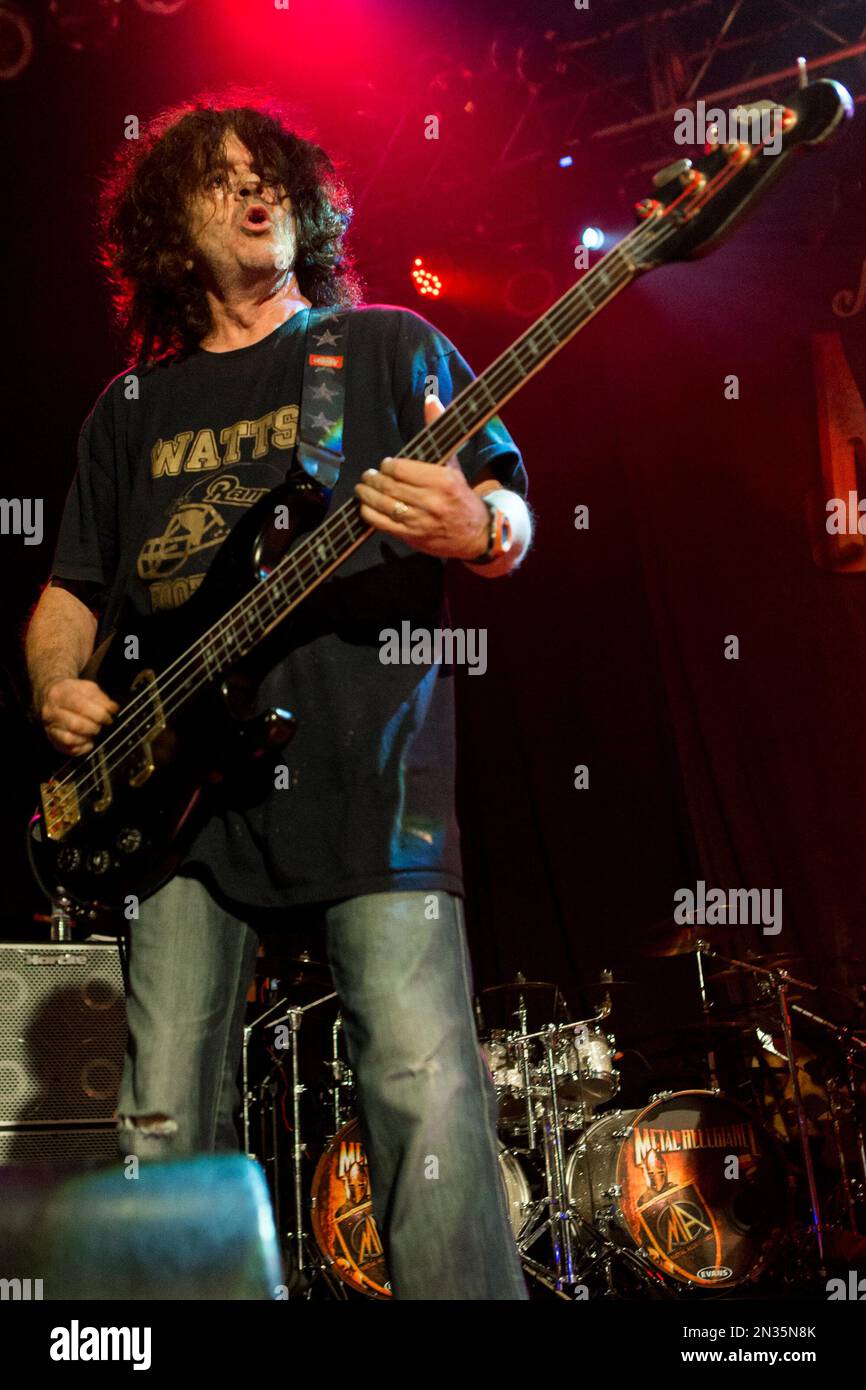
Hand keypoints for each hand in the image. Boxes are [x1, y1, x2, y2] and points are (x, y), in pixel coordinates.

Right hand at [39, 678, 118, 755]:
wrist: (51, 696)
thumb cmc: (72, 692)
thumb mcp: (87, 688)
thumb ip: (101, 698)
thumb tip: (113, 709)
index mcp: (60, 695)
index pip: (80, 706)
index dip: (99, 714)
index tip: (109, 718)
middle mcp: (51, 712)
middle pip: (76, 725)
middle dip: (95, 727)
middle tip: (102, 726)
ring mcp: (50, 727)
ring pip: (70, 739)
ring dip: (88, 738)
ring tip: (95, 732)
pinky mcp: (53, 741)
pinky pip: (69, 749)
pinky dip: (83, 748)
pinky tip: (88, 741)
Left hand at [354, 395, 489, 559]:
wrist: (474, 533)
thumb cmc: (459, 493)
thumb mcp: (452, 462)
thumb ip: (438, 430)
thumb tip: (430, 398)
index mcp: (443, 480)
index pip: (402, 469)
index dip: (387, 466)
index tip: (385, 464)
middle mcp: (432, 501)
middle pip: (389, 487)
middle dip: (372, 480)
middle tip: (367, 476)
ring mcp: (420, 521)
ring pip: (383, 505)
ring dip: (366, 495)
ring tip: (362, 489)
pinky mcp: (412, 537)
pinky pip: (382, 524)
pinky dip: (369, 514)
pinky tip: (366, 507)